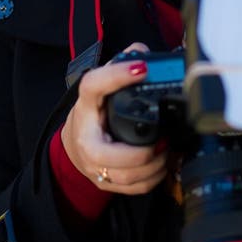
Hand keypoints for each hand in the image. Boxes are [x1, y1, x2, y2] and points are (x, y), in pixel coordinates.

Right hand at [61, 43, 167, 194]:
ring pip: (124, 176)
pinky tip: (161, 165)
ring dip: (153, 166)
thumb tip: (141, 53)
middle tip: (163, 139)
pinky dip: (152, 179)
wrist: (75, 145)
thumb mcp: (101, 88)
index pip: (93, 87)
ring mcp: (93, 165)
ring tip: (166, 150)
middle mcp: (85, 138)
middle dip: (142, 152)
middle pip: (108, 154)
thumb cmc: (93, 114)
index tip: (142, 69)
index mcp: (85, 107)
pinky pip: (132, 188)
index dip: (116, 76)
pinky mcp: (105, 182)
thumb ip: (119, 67)